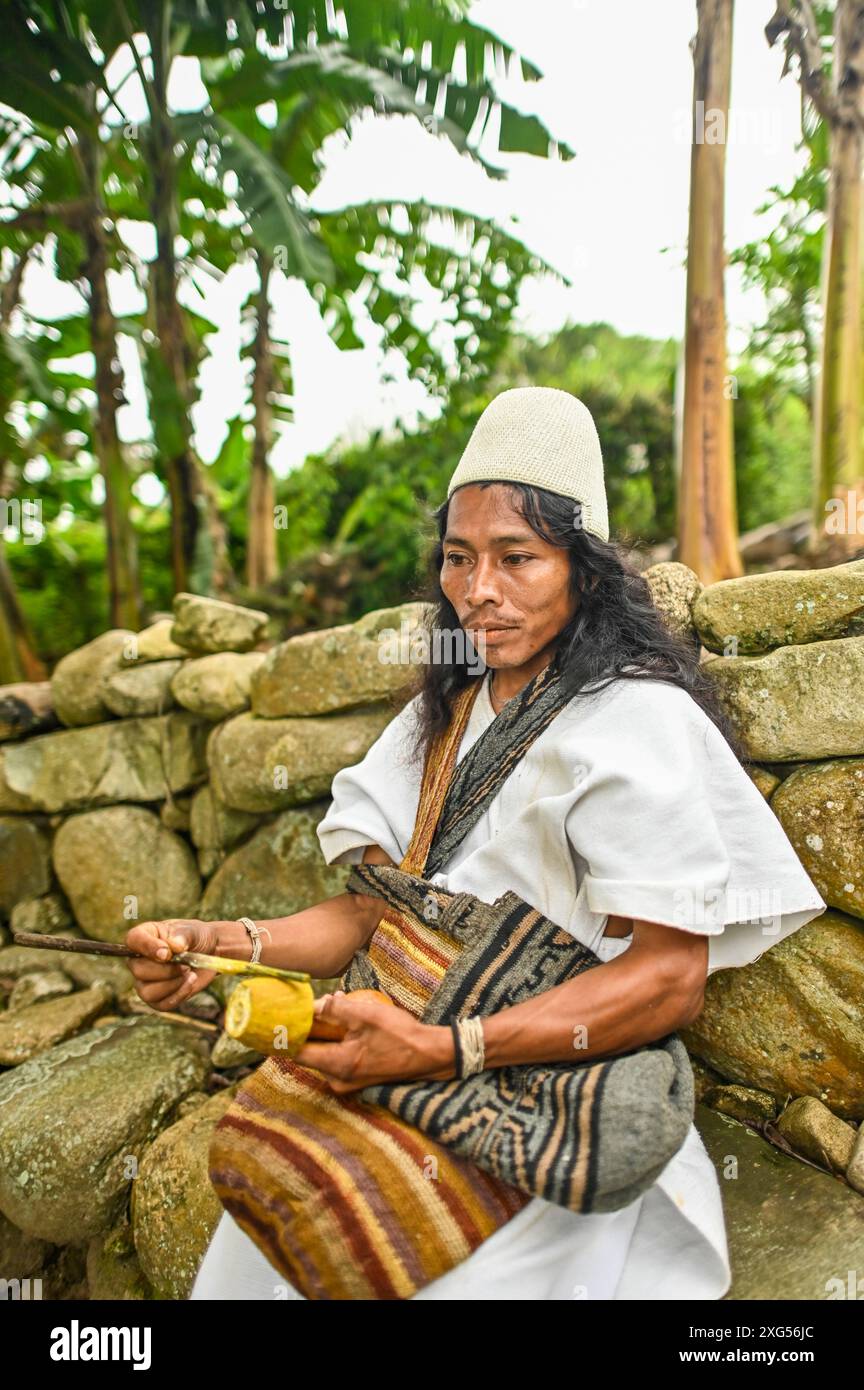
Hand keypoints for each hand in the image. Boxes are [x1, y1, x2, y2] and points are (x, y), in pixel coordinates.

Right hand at [124, 918, 220, 1011]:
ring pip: (147, 992)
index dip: (147, 948)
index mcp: (145, 935)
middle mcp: (140, 959)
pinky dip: (178, 995)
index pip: (133, 939)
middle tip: (186, 965)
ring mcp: (146, 980)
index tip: (167, 954)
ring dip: (172, 986)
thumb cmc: (197, 937)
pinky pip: (161, 1004)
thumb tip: (175, 946)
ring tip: (190, 974)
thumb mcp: (194, 931)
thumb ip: (183, 936)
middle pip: (139, 970)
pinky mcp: (157, 998)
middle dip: (166, 971)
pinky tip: (190, 983)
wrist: (210, 954)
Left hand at [293, 990, 455, 1093]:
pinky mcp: (356, 1079)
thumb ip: (334, 1009)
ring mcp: (347, 1082)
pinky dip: (338, 1040)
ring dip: (326, 1032)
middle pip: (309, 1052)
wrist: (429, 1055)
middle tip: (315, 1004)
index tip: (283, 1015)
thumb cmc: (399, 1034)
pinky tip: (350, 1022)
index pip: (296, 1052)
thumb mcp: (366, 1014)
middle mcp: (337, 1080)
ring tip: (337, 1007)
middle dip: (311, 1027)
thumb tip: (311, 1005)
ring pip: (323, 1053)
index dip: (288, 1032)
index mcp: (336, 1065)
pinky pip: (337, 1057)